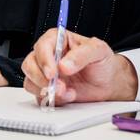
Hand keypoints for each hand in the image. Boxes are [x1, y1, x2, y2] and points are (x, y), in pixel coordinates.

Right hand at [21, 29, 136, 105]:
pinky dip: (51, 99)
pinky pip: (38, 96)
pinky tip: (67, 96)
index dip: (44, 60)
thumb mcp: (98, 51)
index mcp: (58, 40)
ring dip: (45, 90)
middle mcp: (49, 56)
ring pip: (30, 81)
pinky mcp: (47, 90)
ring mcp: (46, 74)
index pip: (42, 46)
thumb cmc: (103, 62)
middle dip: (41, 78)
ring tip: (66, 92)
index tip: (53, 73)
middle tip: (59, 86)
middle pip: (30, 64)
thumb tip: (64, 65)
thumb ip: (82, 54)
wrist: (109, 83)